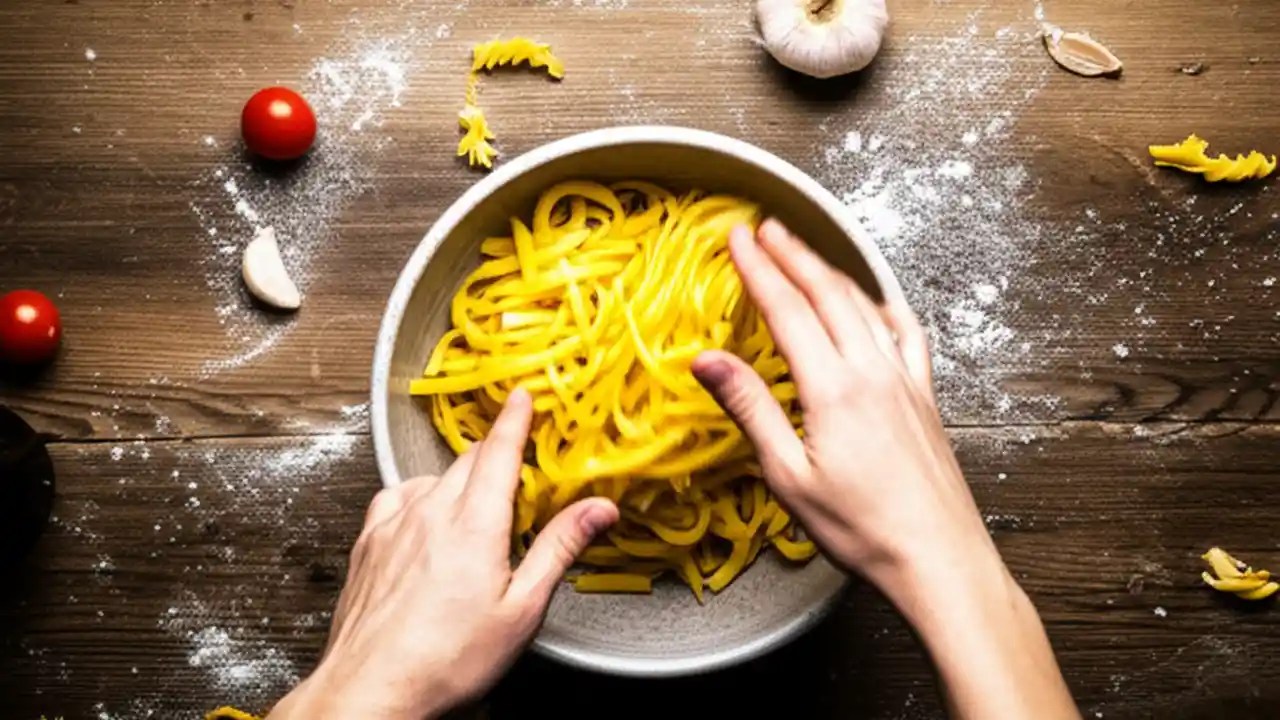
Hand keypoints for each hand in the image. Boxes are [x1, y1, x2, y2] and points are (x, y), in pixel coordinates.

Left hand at [268, 389, 618, 719]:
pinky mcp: (367, 543)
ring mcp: (393, 524)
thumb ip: (559, 549)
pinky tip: (424, 518)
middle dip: (494, 452)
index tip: (523, 397)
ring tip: (474, 505)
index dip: (515, 419)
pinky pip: (396, 497)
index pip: (499, 451)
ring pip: (433, 477)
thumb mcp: (521, 609)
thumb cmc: (445, 660)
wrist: (371, 689)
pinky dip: (418, 496)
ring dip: (458, 479)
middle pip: (469, 460)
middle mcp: (430, 513)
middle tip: (515, 464)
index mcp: (475, 524)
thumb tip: (598, 509)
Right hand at [693, 220, 1076, 719]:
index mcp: (833, 388)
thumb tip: (707, 360)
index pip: (786, 309)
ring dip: (831, 271)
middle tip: (766, 228)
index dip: (758, 268)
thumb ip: (750, 409)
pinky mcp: (925, 397)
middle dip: (793, 255)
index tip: (737, 236)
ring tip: (806, 253)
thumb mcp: (788, 476)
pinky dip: (883, 305)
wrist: (937, 558)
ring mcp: (905, 380)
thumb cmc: (861, 530)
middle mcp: (873, 372)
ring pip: (865, 305)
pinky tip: (875, 302)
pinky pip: (905, 332)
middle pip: (827, 294)